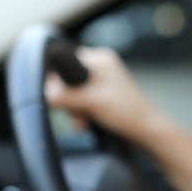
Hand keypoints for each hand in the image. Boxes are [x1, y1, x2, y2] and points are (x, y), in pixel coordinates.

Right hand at [45, 47, 171, 146]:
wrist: (146, 131)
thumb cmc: (127, 113)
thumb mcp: (91, 102)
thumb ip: (66, 95)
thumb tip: (45, 91)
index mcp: (100, 59)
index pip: (66, 61)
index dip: (59, 81)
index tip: (60, 97)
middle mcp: (101, 66)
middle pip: (68, 79)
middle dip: (69, 100)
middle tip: (79, 114)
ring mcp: (102, 81)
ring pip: (74, 93)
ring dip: (75, 110)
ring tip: (85, 121)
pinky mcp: (102, 95)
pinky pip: (82, 101)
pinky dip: (82, 113)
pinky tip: (88, 123)